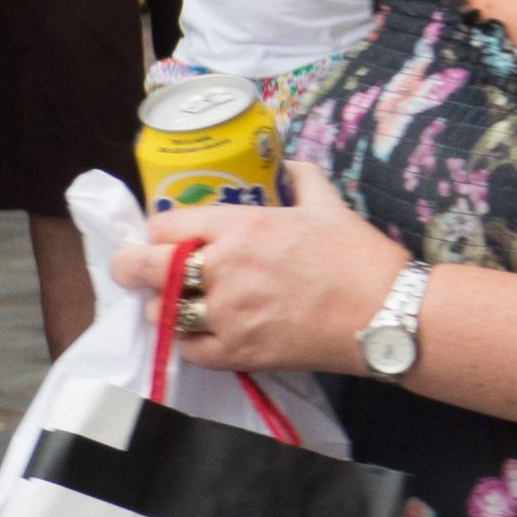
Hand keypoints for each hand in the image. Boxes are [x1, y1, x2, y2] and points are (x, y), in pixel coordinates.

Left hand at [153, 187, 410, 375]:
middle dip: (132, 267)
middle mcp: (225, 267)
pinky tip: (203, 334)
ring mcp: (228, 313)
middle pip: (146, 268)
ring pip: (163, 312)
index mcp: (243, 225)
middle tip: (134, 270)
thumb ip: (302, 178)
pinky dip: (190, 342)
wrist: (384, 312)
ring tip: (181, 306)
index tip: (162, 238)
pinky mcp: (238, 351)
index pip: (165, 225)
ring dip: (167, 308)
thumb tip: (290, 165)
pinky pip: (189, 349)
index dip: (159, 231)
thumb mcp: (330, 204)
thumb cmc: (359, 256)